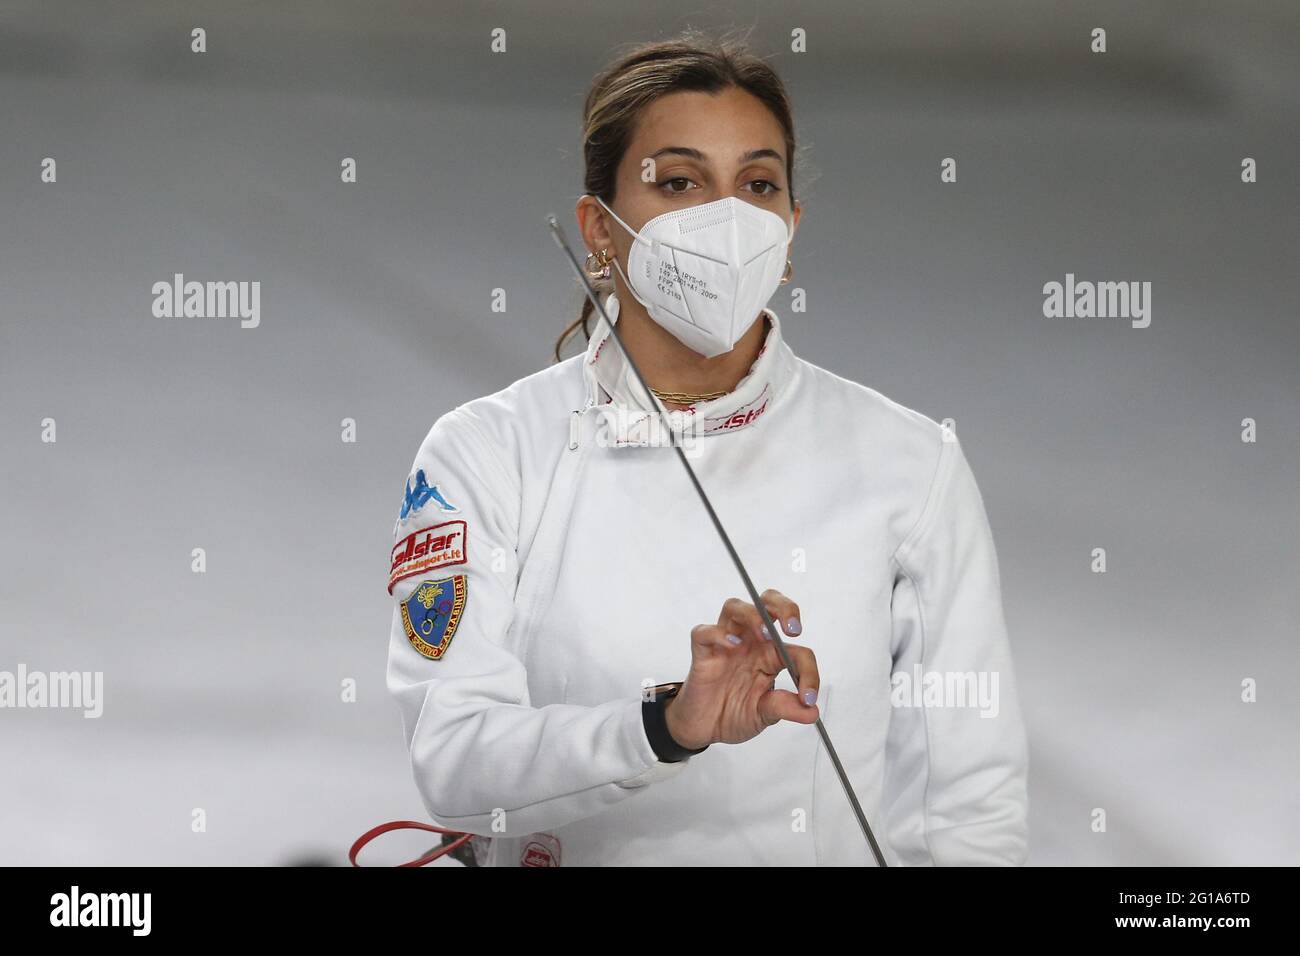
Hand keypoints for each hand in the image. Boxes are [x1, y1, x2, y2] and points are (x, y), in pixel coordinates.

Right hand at [665, 588, 819, 749]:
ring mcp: (725, 644)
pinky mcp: (702, 652)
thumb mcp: (765, 715)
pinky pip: (704, 632)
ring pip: (735, 607)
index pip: (797, 650)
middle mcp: (750, 642)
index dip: (808, 671)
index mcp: (771, 655)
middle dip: (785, 607)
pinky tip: (732, 644)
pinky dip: (718, 633)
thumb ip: (786, 708)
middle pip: (767, 603)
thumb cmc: (734, 713)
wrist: (705, 728)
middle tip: (793, 629)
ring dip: (753, 615)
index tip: (808, 697)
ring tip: (765, 633)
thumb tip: (812, 712)